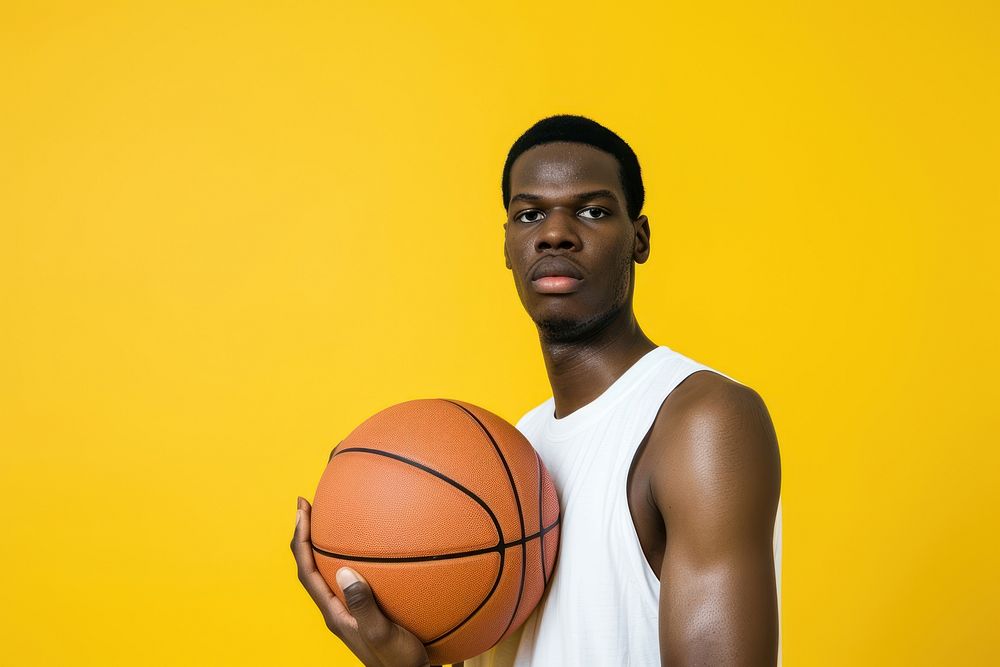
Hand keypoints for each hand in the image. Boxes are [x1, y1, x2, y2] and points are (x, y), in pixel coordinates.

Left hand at [291, 496, 432, 666]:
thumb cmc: (397, 662)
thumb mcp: (382, 634)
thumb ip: (363, 606)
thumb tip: (343, 572)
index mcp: (334, 612)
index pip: (307, 571)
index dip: (300, 540)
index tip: (302, 510)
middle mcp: (337, 607)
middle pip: (311, 565)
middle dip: (306, 534)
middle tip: (308, 505)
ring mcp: (350, 608)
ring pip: (329, 569)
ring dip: (325, 542)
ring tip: (331, 517)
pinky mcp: (367, 608)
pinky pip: (353, 574)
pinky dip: (354, 553)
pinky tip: (373, 543)